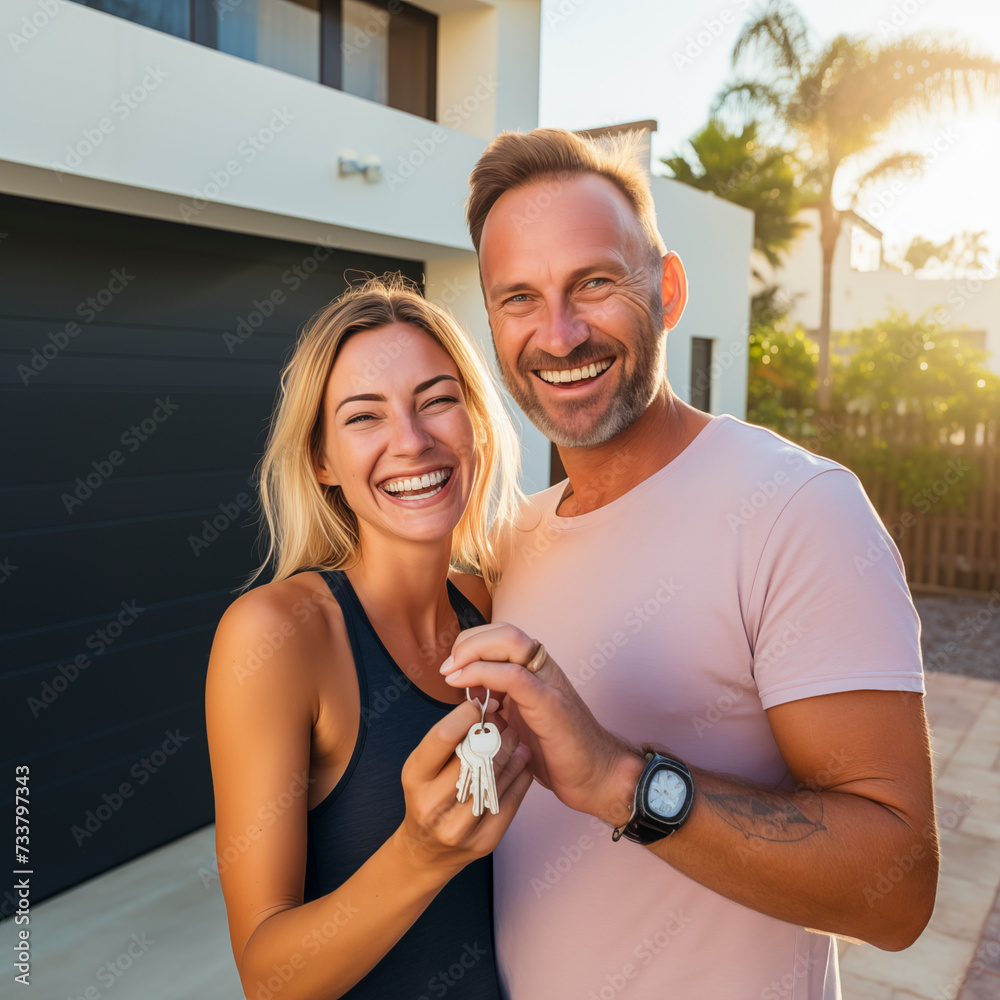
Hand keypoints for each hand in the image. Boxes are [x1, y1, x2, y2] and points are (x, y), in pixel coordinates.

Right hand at [394, 695, 531, 872]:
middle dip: (496, 733)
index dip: (468, 714)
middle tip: (506, 718)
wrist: (427, 849)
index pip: (445, 736)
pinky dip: (520, 776)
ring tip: (518, 737)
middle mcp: (433, 805)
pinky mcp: (484, 841)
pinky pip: (511, 801)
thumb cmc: (427, 794)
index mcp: (415, 778)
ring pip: (497, 779)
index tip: (483, 703)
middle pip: (476, 758)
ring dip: (512, 752)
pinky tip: (522, 761)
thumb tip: (483, 704)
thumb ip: (449, 737)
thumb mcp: (424, 764)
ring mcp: (459, 827)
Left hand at [440, 623, 642, 824]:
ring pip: (510, 641)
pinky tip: (467, 690)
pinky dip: (485, 674)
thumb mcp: (519, 721)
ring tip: (452, 674)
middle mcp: (543, 669)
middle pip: (503, 631)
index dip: (471, 643)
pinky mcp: (551, 704)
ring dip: (473, 652)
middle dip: (468, 642)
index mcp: (535, 671)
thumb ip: (498, 702)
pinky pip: (514, 676)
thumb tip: (467, 691)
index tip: (450, 668)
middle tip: (447, 669)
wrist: (596, 776)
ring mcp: (549, 682)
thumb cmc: (559, 752)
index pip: (500, 636)